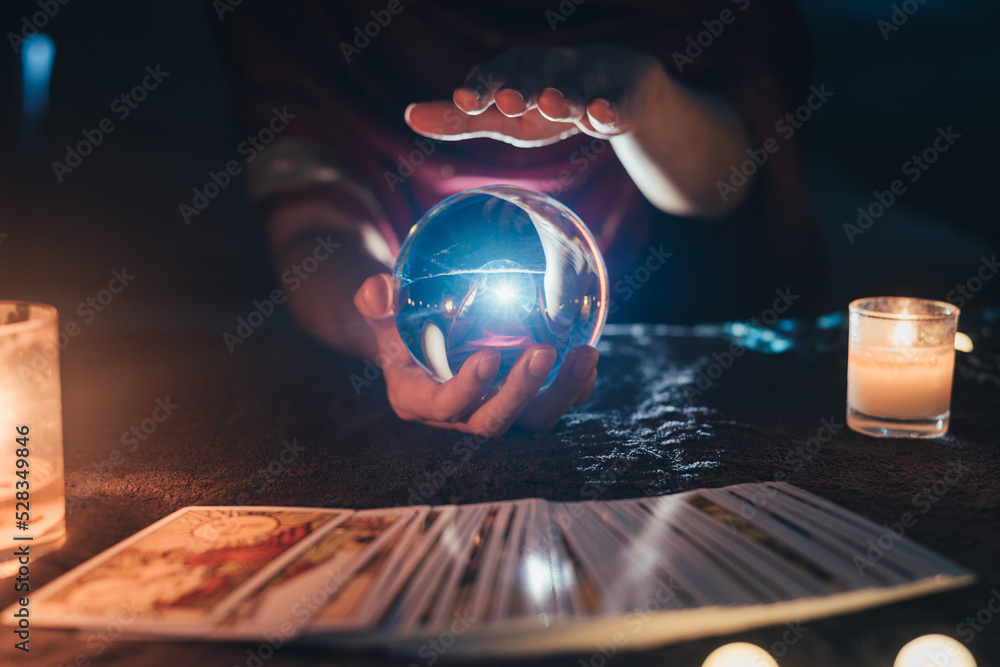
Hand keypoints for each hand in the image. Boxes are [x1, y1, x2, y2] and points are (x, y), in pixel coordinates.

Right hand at [354, 273, 597, 434]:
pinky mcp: (521, 404)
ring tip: (585, 355)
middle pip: (494, 421)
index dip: (468, 389)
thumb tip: (377, 290)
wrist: (416, 340)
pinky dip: (575, 389)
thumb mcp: (380, 314)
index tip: (487, 356)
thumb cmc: (397, 326)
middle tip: (542, 352)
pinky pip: (553, 406)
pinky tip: (588, 361)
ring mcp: (494, 411)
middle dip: (520, 393)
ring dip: (562, 393)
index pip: (444, 406)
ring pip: (532, 421)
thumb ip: (374, 303)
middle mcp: (460, 415)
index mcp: (419, 399)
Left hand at [405, 45, 661, 146]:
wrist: (619, 88)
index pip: (494, 76)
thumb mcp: (505, 116)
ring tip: (550, 103)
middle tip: (505, 101)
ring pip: (573, 88)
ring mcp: (588, 81)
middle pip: (533, 77)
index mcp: (517, 70)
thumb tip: (408, 116)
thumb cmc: (546, 103)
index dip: (479, 87)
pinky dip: (608, 108)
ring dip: (562, 95)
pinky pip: (614, 103)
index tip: (461, 99)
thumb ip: (460, 119)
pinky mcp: (620, 98)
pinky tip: (601, 116)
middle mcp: (550, 68)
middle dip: (519, 87)